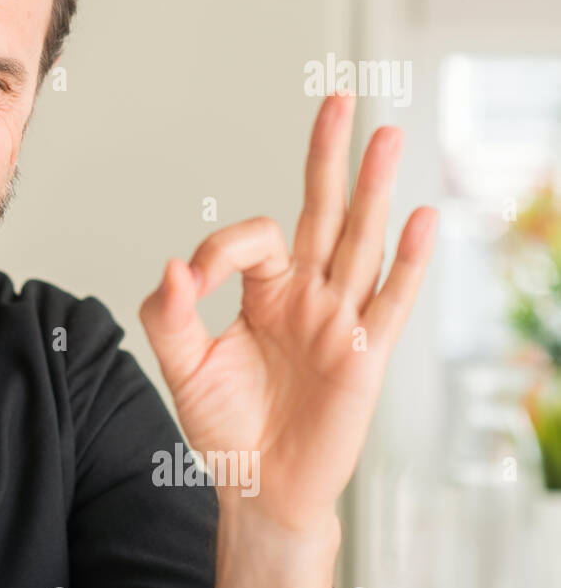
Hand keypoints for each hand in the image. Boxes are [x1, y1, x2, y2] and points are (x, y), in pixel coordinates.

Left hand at [138, 93, 436, 533]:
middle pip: (322, 213)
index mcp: (264, 290)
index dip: (218, 251)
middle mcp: (306, 295)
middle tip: (338, 100)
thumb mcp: (182, 366)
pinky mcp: (364, 354)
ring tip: (385, 134)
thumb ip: (168, 314)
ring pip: (359, 242)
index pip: (253, 239)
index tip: (188, 283)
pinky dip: (406, 261)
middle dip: (328, 158)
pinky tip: (419, 217)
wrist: (257, 486)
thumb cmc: (224, 425)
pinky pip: (389, 301)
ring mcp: (339, 320)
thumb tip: (171, 264)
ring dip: (371, 189)